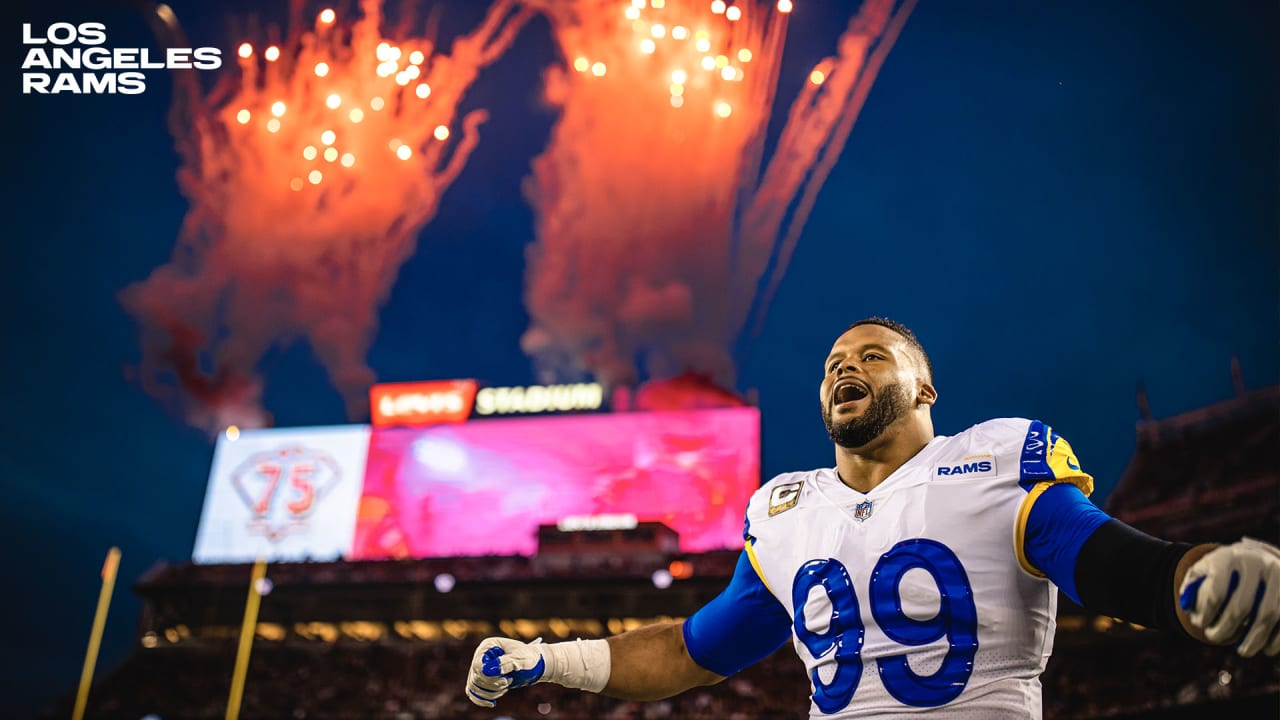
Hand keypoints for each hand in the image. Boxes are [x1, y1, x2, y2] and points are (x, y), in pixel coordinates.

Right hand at [465, 636, 547, 706]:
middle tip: (508, 682)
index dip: (488, 677)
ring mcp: (481, 668)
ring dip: (490, 692)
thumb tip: (489, 669)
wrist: (534, 664)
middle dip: (492, 684)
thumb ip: (506, 662)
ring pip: (474, 686)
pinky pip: (472, 692)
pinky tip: (492, 703)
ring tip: (506, 686)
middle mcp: (481, 656)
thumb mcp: (521, 659)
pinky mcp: (482, 679)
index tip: (504, 680)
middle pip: (476, 677)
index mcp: (489, 646)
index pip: (478, 665)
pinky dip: (481, 699)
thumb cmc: (529, 658)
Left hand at [1179, 537, 1279, 656]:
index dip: (1207, 614)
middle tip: (1214, 638)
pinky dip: (1277, 639)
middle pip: (1241, 607)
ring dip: (1255, 639)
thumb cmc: (1224, 570)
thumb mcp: (1203, 570)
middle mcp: (1255, 563)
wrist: (1256, 557)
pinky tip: (1267, 649)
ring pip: (1268, 615)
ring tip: (1244, 651)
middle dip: (1226, 629)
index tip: (1199, 624)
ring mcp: (1278, 574)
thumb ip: (1191, 586)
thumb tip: (1186, 605)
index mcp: (1228, 558)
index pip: (1216, 592)